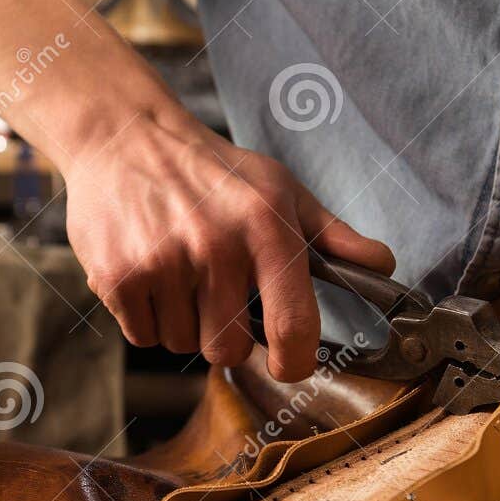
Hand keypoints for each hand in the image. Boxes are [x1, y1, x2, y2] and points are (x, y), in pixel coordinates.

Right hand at [63, 114, 393, 380]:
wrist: (123, 135)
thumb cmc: (210, 169)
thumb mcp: (278, 188)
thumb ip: (331, 234)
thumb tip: (382, 265)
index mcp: (265, 226)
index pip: (293, 325)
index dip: (295, 362)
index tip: (290, 365)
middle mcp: (216, 246)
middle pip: (229, 350)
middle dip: (224, 334)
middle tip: (215, 295)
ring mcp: (163, 263)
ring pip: (183, 344)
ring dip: (182, 322)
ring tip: (178, 272)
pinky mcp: (117, 277)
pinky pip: (143, 336)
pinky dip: (146, 316)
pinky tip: (148, 273)